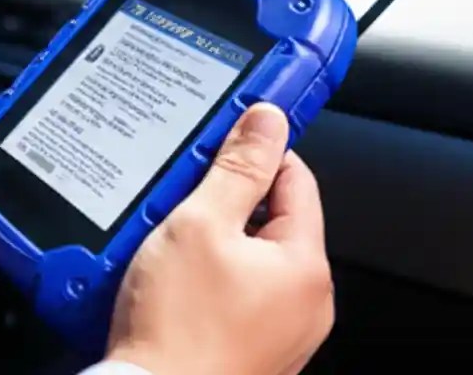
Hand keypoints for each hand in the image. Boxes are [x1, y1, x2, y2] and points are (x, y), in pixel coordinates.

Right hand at [105, 103, 333, 374]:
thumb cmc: (176, 331)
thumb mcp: (200, 226)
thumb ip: (237, 170)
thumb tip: (267, 121)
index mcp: (305, 268)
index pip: (296, 179)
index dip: (256, 152)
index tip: (224, 140)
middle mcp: (305, 304)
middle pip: (271, 222)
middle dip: (223, 202)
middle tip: (181, 196)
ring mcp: (279, 334)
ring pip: (247, 260)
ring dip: (209, 242)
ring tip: (167, 241)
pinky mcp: (249, 352)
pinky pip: (232, 295)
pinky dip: (204, 279)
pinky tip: (169, 280)